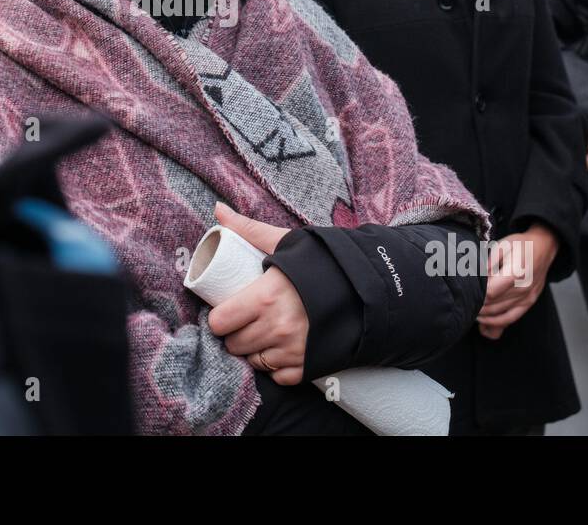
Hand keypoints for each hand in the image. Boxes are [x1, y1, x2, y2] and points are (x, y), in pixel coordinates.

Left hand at [207, 202, 307, 385]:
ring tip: (263, 332)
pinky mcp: (308, 367)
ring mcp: (293, 351)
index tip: (227, 310)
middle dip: (236, 333)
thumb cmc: (323, 263)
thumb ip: (249, 229)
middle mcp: (277, 328)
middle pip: (234, 344)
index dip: (220, 317)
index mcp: (265, 297)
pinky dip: (277, 366)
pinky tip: (281, 348)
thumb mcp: (286, 242)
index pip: (219, 322)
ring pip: (253, 362)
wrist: (369, 287)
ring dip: (255, 350)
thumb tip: (218, 210)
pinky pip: (278, 376)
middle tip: (245, 320)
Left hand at [476, 223, 557, 339]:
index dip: (476, 295)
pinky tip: (484, 321)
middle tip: (464, 303)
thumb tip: (478, 276)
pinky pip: (511, 318)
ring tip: (470, 311)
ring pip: (500, 314)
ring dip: (484, 316)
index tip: (466, 294)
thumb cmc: (520, 245)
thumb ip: (489, 262)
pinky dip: (496, 322)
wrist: (544, 247)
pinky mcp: (529, 302)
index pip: (490, 293)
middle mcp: (523, 288)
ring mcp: (527, 297)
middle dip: (477, 306)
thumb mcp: (502, 245)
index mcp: (515, 273)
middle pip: (493, 305)